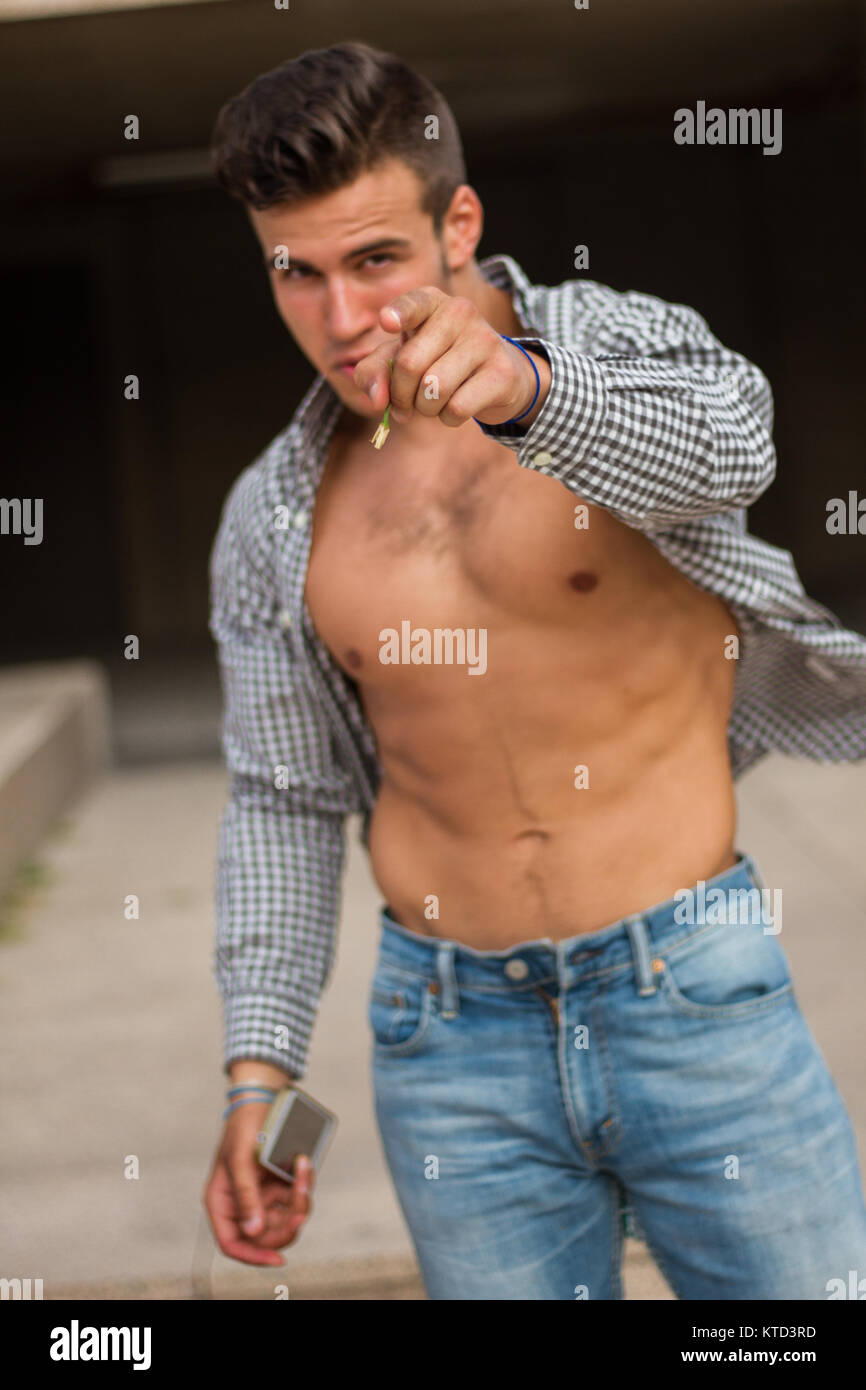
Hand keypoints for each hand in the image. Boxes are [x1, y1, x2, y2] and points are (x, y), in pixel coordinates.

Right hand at [202, 1101, 314, 1265]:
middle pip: (265, 1236)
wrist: (262, 1100)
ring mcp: (262, 1196)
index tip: (277, 1259)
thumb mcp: (241, 1159)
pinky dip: (303, 1186)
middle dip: (287, 1224)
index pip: (232, 1243)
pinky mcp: (279, 1186)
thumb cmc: (243, 1126)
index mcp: (222, 1202)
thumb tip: (253, 1232)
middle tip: (301, 1205)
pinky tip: (304, 1163)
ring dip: (299, 1201)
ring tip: (303, 1168)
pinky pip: (295, 1200)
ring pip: (285, 1220)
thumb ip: (246, 1195)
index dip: (253, 1256)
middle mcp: (242, 1204)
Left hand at [352, 286, 549, 429]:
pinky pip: (457, 407)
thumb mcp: (402, 359)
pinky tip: (455, 407)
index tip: (386, 323)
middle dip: (401, 395)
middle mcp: (460, 312)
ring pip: (434, 389)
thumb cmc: (439, 363)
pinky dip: (448, 418)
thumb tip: (377, 400)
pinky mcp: (502, 372)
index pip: (413, 303)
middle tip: (406, 402)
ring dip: (425, 408)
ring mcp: (485, 340)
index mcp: (431, 302)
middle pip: (410, 364)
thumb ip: (376, 372)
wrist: (500, 375)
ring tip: (433, 402)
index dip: (398, 314)